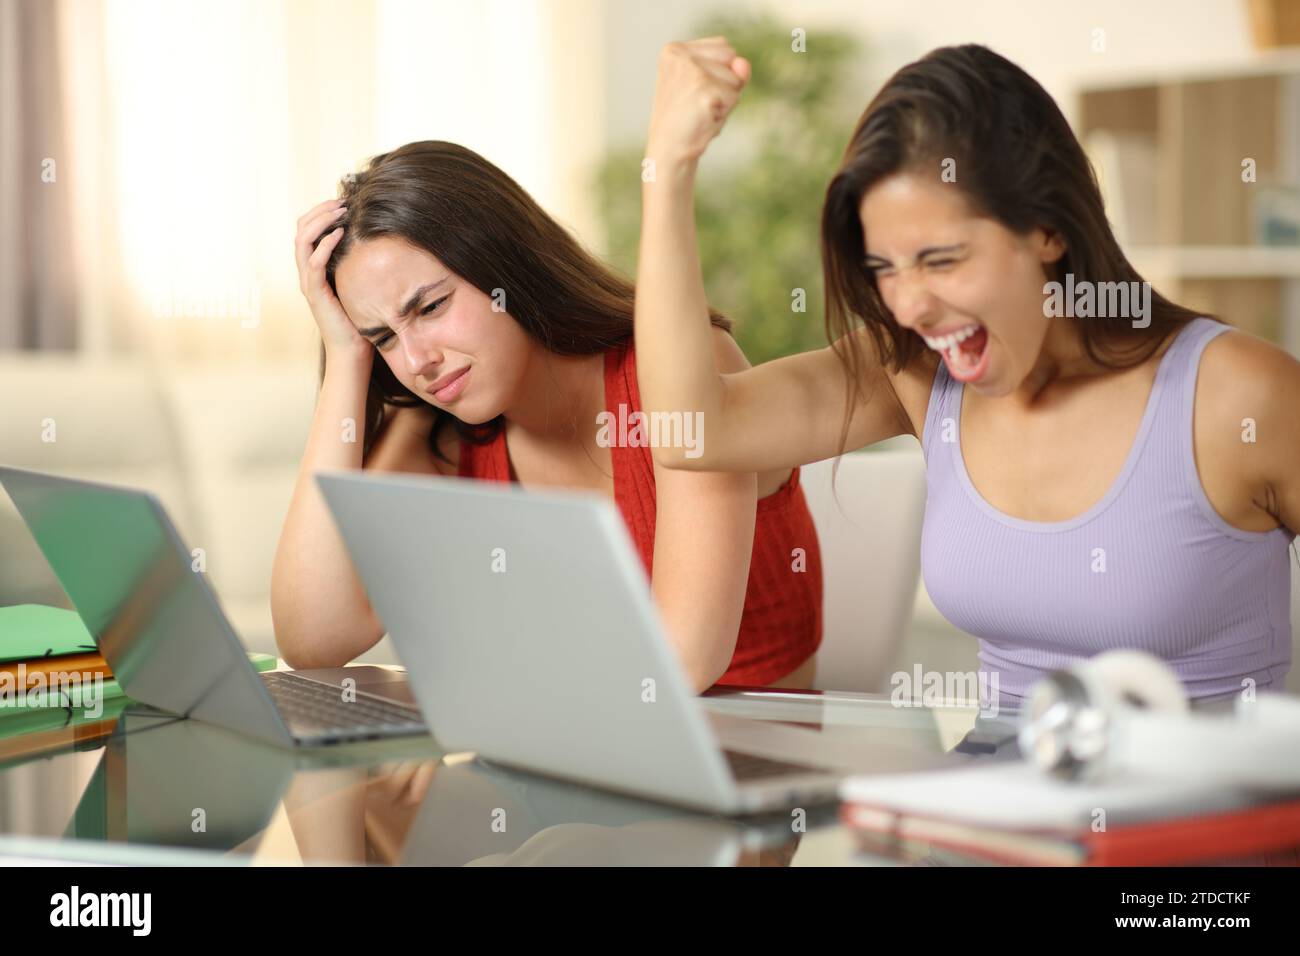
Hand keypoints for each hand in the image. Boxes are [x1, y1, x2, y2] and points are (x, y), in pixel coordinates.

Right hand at [294, 199, 370, 361]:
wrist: (352, 351)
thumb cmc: (359, 319)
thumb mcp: (358, 283)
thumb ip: (357, 263)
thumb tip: (375, 239)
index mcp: (313, 268)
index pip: (307, 230)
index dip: (320, 212)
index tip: (342, 202)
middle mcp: (306, 272)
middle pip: (300, 229)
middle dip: (320, 211)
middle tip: (341, 202)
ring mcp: (308, 283)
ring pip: (302, 241)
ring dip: (321, 222)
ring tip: (340, 212)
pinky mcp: (315, 294)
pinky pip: (313, 263)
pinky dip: (324, 245)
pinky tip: (339, 234)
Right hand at [646, 36, 750, 167]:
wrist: (668, 151)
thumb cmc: (688, 119)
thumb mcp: (709, 86)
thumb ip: (731, 69)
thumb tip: (743, 64)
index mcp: (674, 49)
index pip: (724, 47)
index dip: (719, 73)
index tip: (695, 92)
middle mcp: (680, 55)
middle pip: (731, 57)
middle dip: (725, 83)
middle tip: (699, 103)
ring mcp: (691, 72)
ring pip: (735, 79)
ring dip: (724, 101)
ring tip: (700, 112)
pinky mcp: (704, 90)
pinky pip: (734, 97)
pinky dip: (724, 113)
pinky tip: (703, 120)